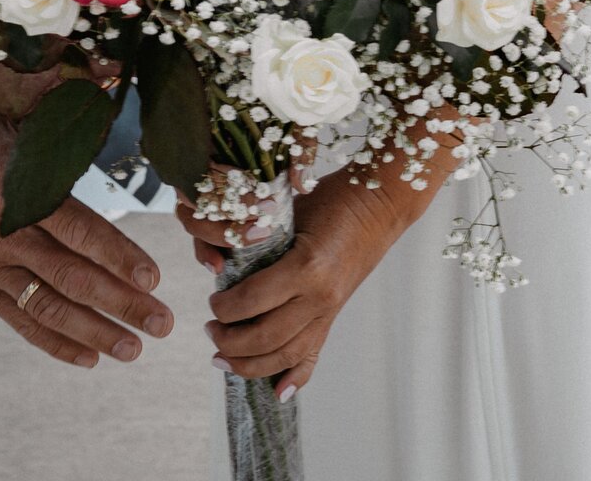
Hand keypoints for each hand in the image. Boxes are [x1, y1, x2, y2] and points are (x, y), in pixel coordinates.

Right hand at [0, 98, 171, 368]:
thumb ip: (52, 90)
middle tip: (162, 324)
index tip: (152, 276)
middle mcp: (7, 236)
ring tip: (134, 350)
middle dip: (122, 304)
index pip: (78, 230)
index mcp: (19, 190)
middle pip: (73, 278)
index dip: (116, 255)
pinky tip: (88, 357)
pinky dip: (54, 342)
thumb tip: (107, 66)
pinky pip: (18, 320)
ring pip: (49, 308)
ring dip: (95, 331)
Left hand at [194, 171, 417, 396]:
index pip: (253, 300)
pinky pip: (313, 356)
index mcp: (307, 266)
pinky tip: (276, 392)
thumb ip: (260, 245)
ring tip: (223, 358)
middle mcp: (320, 296)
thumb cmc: (331, 198)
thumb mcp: (290, 214)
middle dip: (231, 342)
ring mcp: (330, 311)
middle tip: (210, 330)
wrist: (380, 203)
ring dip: (250, 365)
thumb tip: (221, 268)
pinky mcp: (334, 316)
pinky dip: (294, 378)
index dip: (225, 306)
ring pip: (285, 356)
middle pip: (266, 338)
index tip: (211, 302)